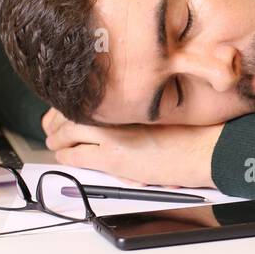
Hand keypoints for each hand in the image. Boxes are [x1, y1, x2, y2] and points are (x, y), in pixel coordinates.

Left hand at [41, 107, 223, 188]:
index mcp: (127, 98)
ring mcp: (111, 135)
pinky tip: (63, 155)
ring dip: (57, 139)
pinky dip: (65, 155)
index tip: (62, 109)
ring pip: (65, 133)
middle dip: (55, 121)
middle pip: (69, 112)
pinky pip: (74, 155)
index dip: (68, 104)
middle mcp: (115, 112)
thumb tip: (116, 114)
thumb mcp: (160, 111)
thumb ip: (135, 109)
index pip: (84, 95)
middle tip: (50, 127)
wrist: (204, 148)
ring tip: (54, 142)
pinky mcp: (112, 157)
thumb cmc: (192, 131)